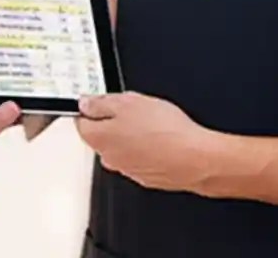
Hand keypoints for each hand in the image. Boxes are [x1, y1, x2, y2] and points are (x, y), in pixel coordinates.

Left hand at [76, 92, 214, 192]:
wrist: (196, 160)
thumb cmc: (165, 131)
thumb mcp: (129, 102)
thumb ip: (101, 102)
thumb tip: (86, 103)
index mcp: (99, 138)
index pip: (82, 122)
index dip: (92, 108)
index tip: (102, 101)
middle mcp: (109, 158)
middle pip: (103, 136)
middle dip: (114, 122)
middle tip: (136, 111)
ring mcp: (128, 170)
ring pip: (123, 148)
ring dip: (132, 137)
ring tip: (154, 126)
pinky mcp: (147, 177)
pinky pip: (141, 159)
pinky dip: (147, 150)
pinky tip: (163, 141)